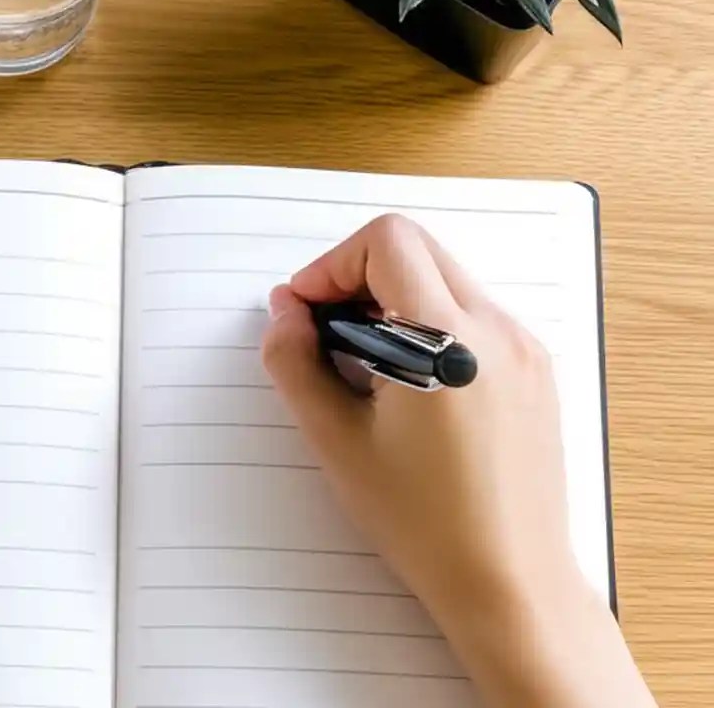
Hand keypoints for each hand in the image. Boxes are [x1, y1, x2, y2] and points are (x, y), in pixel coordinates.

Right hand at [261, 214, 654, 706]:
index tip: (307, 313)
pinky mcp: (536, 370)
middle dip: (359, 277)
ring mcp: (524, 348)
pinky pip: (474, 315)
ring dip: (394, 300)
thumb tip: (285, 312)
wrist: (507, 579)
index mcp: (445, 342)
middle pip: (417, 249)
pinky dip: (431, 325)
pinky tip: (408, 386)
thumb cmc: (424, 523)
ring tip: (365, 367)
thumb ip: (294, 363)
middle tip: (326, 332)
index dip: (331, 266)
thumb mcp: (336, 440)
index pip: (387, 242)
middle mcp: (496, 331)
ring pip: (446, 278)